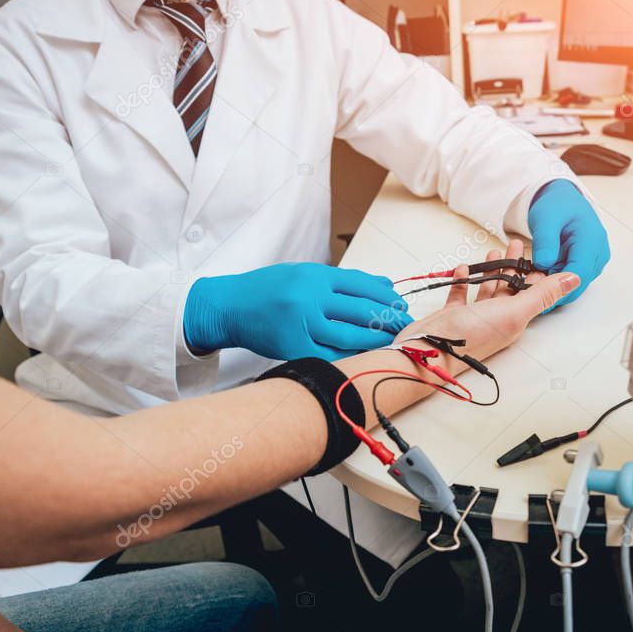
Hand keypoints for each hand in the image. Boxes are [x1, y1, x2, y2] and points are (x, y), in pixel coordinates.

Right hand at [184, 262, 412, 361]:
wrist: (228, 306)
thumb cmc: (267, 290)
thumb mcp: (304, 274)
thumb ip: (342, 281)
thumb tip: (384, 283)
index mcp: (315, 275)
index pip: (361, 285)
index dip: (385, 296)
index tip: (400, 304)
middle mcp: (310, 296)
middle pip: (361, 309)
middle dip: (388, 318)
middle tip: (404, 325)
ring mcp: (302, 323)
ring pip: (350, 334)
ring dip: (375, 339)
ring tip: (390, 341)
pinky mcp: (294, 346)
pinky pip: (330, 354)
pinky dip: (350, 356)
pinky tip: (365, 356)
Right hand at [395, 239, 579, 362]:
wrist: (429, 350)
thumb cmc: (471, 335)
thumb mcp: (514, 311)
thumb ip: (543, 294)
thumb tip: (574, 279)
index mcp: (514, 319)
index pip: (531, 292)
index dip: (536, 271)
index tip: (539, 250)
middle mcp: (496, 319)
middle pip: (509, 288)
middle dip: (513, 265)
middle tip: (515, 242)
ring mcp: (473, 318)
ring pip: (486, 290)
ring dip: (491, 271)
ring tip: (493, 252)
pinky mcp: (452, 316)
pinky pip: (460, 295)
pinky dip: (463, 280)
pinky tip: (464, 268)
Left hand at [528, 179, 609, 309]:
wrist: (563, 200)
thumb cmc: (557, 205)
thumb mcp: (545, 218)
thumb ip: (546, 240)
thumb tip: (544, 263)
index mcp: (592, 240)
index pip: (579, 273)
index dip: (557, 286)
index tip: (535, 290)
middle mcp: (598, 253)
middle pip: (578, 283)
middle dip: (554, 288)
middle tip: (528, 285)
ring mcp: (594, 261)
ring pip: (574, 285)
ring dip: (554, 286)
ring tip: (532, 276)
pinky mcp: (587, 265)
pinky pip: (571, 280)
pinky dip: (555, 280)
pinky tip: (541, 274)